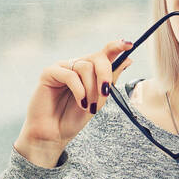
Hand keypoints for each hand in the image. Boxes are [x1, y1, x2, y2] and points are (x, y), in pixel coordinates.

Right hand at [14, 39, 133, 165]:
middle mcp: (75, 65)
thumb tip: (128, 60)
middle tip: (106, 93)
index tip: (129, 45)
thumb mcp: (98, 100)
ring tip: (88, 106)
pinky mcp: (49, 73)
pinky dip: (79, 90)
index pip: (104, 53)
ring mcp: (62, 67)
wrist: (54, 134)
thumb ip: (110, 80)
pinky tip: (80, 102)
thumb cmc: (73, 118)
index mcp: (88, 70)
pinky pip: (70, 75)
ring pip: (85, 67)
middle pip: (97, 57)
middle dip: (105, 74)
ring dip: (91, 89)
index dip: (117, 46)